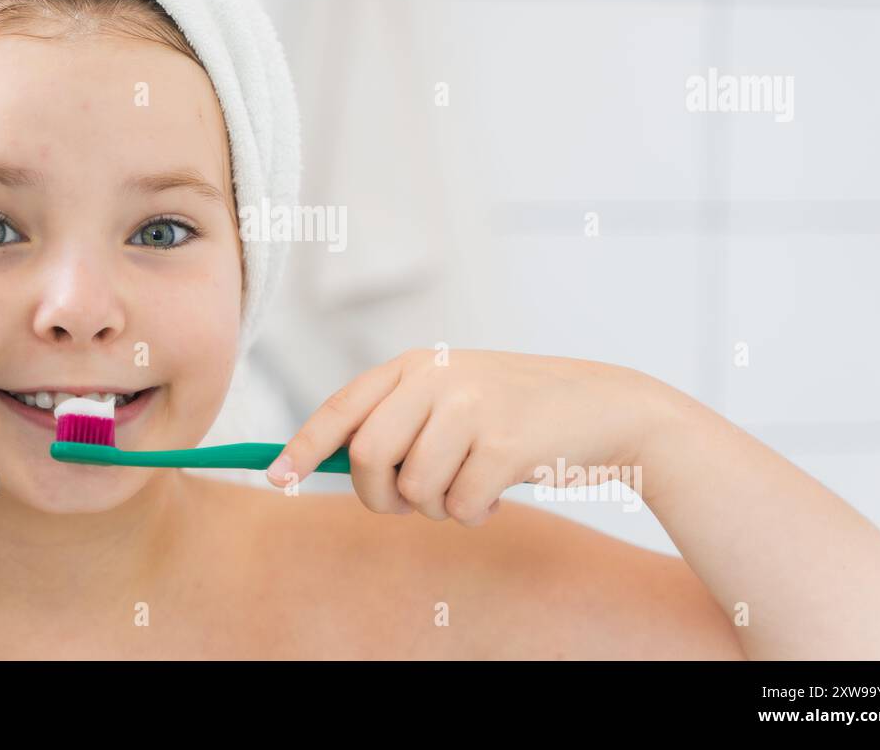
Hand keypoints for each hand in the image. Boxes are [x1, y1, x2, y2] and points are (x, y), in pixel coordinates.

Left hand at [264, 347, 665, 525]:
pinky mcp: (504, 444)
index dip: (301, 446)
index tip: (276, 477)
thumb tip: (319, 464)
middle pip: (366, 458)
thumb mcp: (452, 399)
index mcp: (418, 365)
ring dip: (436, 507)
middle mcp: (438, 377)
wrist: (603, 408)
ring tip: (468, 487)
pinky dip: (474, 513)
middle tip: (407, 502)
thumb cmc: (515, 413)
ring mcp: (471, 407)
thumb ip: (396, 422)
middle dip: (380, 497)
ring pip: (414, 490)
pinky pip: (459, 506)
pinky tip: (498, 493)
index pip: (341, 407)